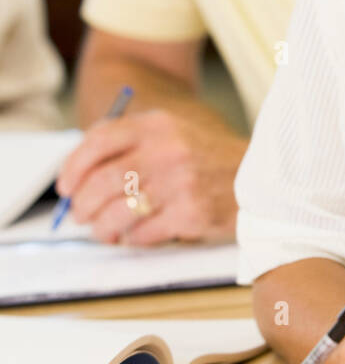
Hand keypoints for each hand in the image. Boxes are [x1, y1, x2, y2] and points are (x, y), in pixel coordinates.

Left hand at [55, 110, 246, 244]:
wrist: (260, 178)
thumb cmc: (206, 160)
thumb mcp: (171, 134)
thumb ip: (128, 145)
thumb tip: (77, 178)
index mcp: (157, 125)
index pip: (98, 142)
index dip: (72, 168)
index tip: (65, 188)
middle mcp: (167, 150)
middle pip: (101, 182)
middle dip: (82, 205)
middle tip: (80, 215)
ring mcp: (180, 183)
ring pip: (117, 212)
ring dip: (102, 228)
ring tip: (105, 231)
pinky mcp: (190, 214)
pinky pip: (143, 234)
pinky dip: (133, 238)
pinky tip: (138, 234)